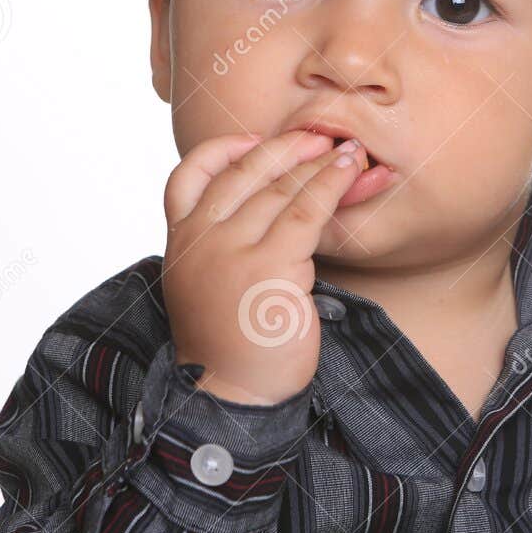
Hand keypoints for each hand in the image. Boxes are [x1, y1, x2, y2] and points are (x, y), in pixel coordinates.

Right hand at [160, 129, 367, 405]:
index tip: (252, 140)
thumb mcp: (211, 288)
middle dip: (285, 148)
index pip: (186, 178)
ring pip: (280, 189)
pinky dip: (332, 185)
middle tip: (318, 137)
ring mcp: (231, 251)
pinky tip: (351, 172)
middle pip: (242, 174)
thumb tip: (269, 206)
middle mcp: (200, 240)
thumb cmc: (231, 347)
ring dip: (318, 164)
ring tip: (348, 151)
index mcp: (180, 244)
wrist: (232, 395)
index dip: (222, 151)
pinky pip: (307, 211)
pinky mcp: (269, 266)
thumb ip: (223, 247)